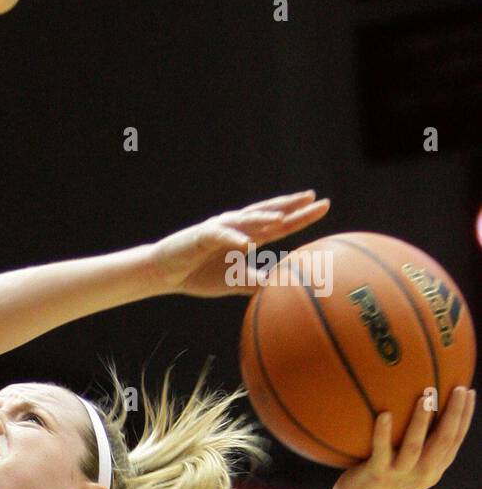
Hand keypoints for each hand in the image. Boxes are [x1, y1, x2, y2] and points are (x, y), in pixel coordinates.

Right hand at [147, 190, 330, 297]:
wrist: (166, 273)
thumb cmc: (199, 275)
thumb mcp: (235, 282)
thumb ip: (259, 282)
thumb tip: (284, 291)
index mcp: (247, 237)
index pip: (280, 225)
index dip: (301, 216)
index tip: (323, 207)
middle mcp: (237, 227)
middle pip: (268, 213)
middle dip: (290, 206)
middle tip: (314, 198)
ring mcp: (220, 229)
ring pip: (246, 220)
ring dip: (264, 219)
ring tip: (283, 218)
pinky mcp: (202, 235)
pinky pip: (221, 236)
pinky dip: (234, 239)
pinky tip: (247, 243)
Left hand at [332, 386, 475, 488]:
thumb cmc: (382, 482)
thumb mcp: (407, 467)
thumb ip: (418, 445)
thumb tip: (421, 410)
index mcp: (433, 469)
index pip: (455, 440)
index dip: (465, 416)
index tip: (470, 392)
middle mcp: (422, 473)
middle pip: (444, 441)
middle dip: (455, 414)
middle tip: (458, 389)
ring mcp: (400, 475)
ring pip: (415, 447)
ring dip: (421, 421)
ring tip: (425, 396)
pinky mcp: (377, 475)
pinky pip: (381, 451)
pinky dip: (383, 432)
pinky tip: (384, 414)